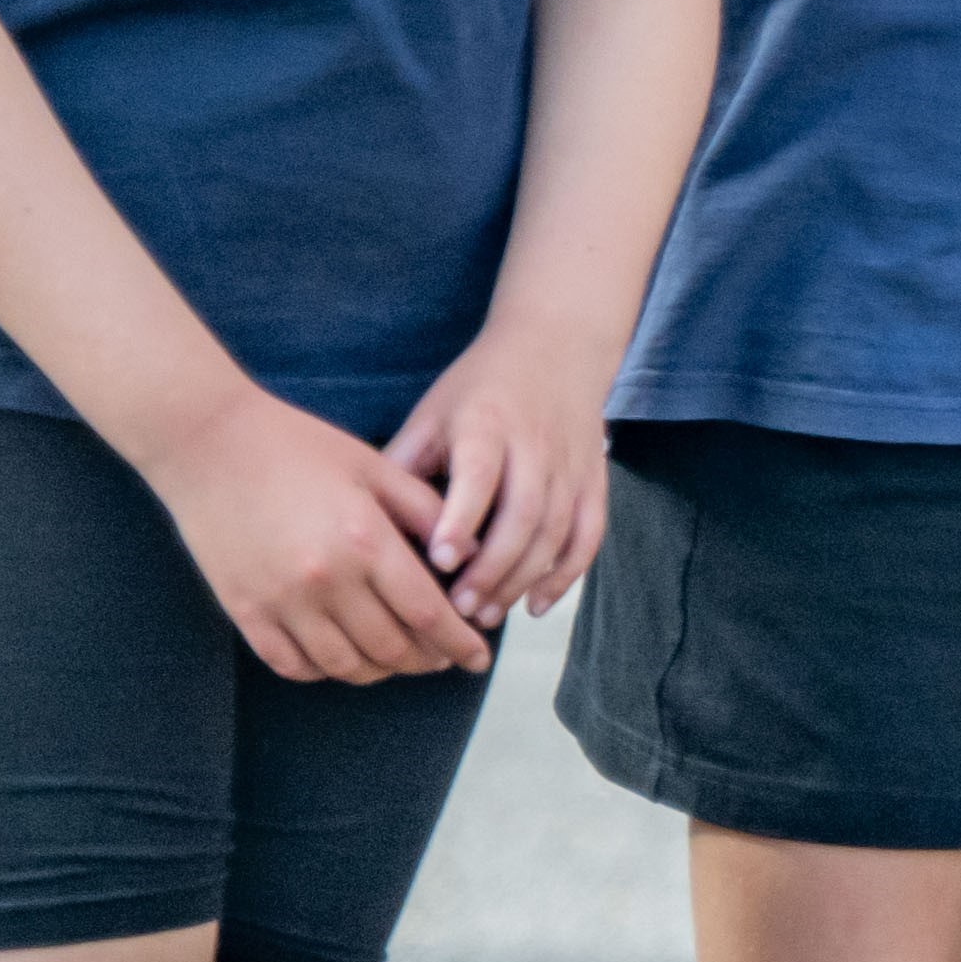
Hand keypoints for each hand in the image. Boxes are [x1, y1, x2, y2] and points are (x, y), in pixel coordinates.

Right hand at [136, 386, 487, 684]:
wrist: (207, 439)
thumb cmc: (298, 445)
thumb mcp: (374, 466)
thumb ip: (425, 512)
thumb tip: (470, 557)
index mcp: (366, 540)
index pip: (430, 614)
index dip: (461, 644)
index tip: (481, 659)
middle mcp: (326, 580)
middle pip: (392, 648)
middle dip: (427, 660)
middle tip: (442, 656)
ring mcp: (281, 601)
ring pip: (345, 666)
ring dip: (380, 671)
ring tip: (397, 658)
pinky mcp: (244, 611)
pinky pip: (293, 665)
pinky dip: (325, 671)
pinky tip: (343, 656)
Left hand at [381, 320, 622, 630]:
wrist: (556, 347)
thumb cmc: (479, 389)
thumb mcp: (433, 412)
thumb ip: (404, 464)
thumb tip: (367, 525)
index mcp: (488, 422)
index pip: (480, 473)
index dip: (461, 519)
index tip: (439, 561)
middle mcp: (536, 444)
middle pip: (523, 514)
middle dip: (492, 568)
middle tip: (457, 608)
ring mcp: (570, 465)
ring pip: (554, 532)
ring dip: (521, 579)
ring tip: (484, 614)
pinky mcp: (594, 481)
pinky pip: (587, 536)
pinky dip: (565, 575)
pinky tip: (534, 604)